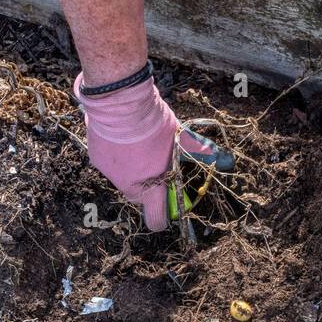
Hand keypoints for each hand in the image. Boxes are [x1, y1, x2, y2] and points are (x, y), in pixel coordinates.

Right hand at [75, 72, 233, 230]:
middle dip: (148, 186)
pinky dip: (117, 156)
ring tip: (138, 145)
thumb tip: (225, 159)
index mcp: (150, 187)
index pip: (156, 219)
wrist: (118, 102)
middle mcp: (127, 185)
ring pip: (123, 179)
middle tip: (156, 165)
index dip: (163, 216)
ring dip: (132, 169)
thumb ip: (196, 151)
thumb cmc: (152, 123)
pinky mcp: (96, 159)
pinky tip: (123, 138)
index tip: (169, 205)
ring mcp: (109, 174)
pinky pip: (110, 164)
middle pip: (139, 197)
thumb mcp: (179, 137)